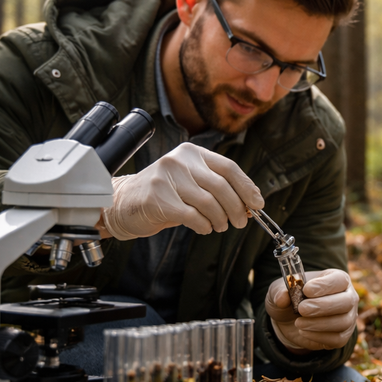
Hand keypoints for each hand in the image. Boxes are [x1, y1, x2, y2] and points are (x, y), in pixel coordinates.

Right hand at [99, 143, 262, 240]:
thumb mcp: (191, 182)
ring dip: (220, 219)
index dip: (247, 187)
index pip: (228, 168)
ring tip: (220, 226)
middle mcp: (179, 160)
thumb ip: (217, 186)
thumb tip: (251, 202)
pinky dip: (204, 226)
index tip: (257, 204)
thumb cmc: (164, 195)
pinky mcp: (157, 198)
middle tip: (240, 222)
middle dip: (237, 208)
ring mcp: (166, 177)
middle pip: (222, 186)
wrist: (123, 204)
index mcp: (192, 153)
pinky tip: (203, 228)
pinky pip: (193, 216)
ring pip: (209, 203)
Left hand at [266, 269, 358, 351]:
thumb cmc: (290, 298)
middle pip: (346, 302)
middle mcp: (348, 297)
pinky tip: (304, 331)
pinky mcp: (343, 335)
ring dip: (318, 323)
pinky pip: (338, 339)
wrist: (290, 320)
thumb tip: (282, 298)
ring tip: (298, 322)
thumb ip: (279, 291)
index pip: (339, 280)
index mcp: (336, 279)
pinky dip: (319, 337)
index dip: (325, 285)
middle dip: (323, 306)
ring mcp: (348, 317)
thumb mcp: (279, 290)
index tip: (306, 290)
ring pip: (343, 322)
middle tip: (301, 309)